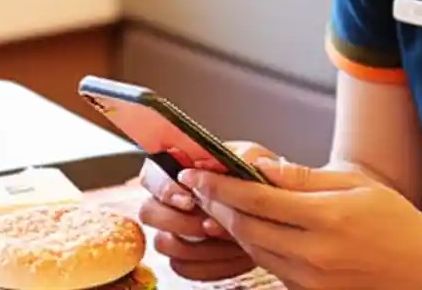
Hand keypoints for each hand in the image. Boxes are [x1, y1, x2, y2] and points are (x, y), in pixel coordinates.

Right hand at [137, 141, 278, 280]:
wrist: (273, 217)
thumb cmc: (258, 183)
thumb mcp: (255, 160)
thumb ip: (237, 155)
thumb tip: (217, 162)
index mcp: (178, 170)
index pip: (151, 174)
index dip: (165, 189)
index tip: (188, 200)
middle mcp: (169, 201)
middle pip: (148, 212)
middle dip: (179, 221)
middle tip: (207, 224)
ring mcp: (175, 231)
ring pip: (163, 243)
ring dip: (195, 244)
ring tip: (225, 236)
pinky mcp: (186, 258)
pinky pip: (182, 267)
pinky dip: (209, 263)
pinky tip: (231, 253)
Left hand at [179, 158, 421, 289]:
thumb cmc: (394, 222)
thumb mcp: (355, 186)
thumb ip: (304, 178)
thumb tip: (262, 167)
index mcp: (327, 218)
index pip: (257, 198)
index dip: (219, 185)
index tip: (196, 173)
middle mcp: (314, 253)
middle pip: (246, 227)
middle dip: (216, 205)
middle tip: (196, 186)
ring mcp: (309, 280)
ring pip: (252, 249)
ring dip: (229, 226)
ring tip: (215, 203)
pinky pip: (269, 266)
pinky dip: (253, 245)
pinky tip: (247, 228)